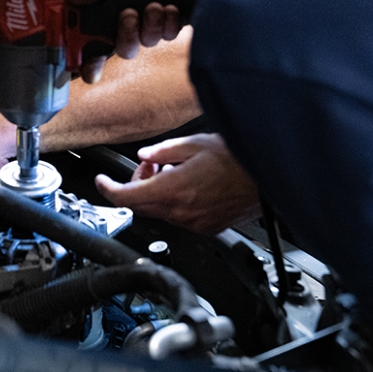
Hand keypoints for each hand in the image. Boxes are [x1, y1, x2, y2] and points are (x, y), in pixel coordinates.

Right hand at [69, 0, 223, 82]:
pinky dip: (169, 22)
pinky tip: (173, 5)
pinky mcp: (178, 24)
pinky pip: (167, 36)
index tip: (88, 70)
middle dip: (125, 36)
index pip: (99, 38)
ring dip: (150, 24)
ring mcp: (157, 23)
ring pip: (146, 42)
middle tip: (129, 15)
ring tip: (157, 3)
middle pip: (123, 48)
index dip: (91, 58)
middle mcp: (136, 17)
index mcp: (117, 5)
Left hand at [94, 133, 259, 233]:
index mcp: (173, 190)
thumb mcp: (195, 144)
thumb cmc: (240, 160)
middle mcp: (181, 212)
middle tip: (151, 166)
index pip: (126, 197)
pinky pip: (179, 217)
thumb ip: (163, 151)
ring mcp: (194, 223)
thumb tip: (145, 156)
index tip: (101, 182)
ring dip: (156, 193)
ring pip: (159, 211)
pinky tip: (189, 184)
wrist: (270, 177)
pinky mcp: (207, 227)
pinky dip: (174, 202)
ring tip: (174, 171)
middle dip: (135, 186)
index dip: (107, 190)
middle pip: (140, 206)